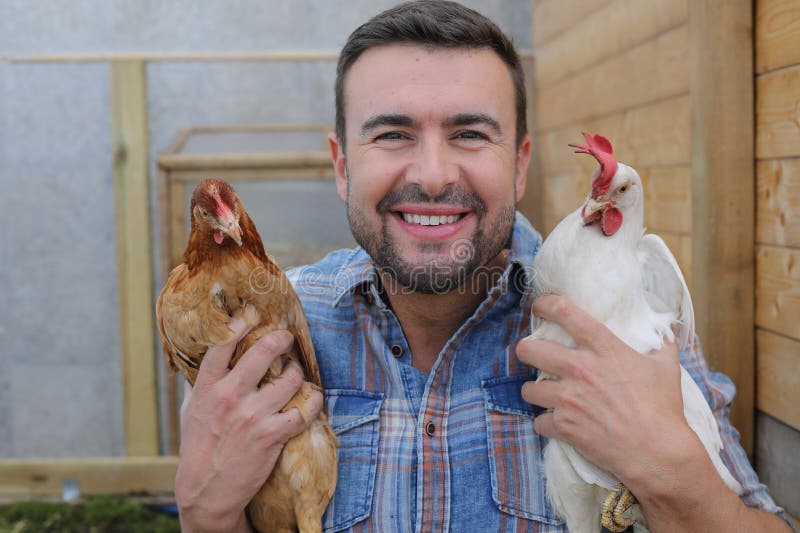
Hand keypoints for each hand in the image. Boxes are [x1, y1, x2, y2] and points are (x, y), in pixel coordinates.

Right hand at [176, 318, 323, 532]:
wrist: (206, 491)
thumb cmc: (198, 447)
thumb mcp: (189, 411)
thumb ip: (198, 383)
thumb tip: (202, 356)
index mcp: (206, 388)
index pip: (222, 344)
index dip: (241, 324)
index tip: (253, 316)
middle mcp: (229, 397)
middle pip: (264, 351)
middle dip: (281, 339)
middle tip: (287, 338)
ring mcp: (251, 416)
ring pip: (290, 378)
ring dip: (299, 373)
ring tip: (297, 374)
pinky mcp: (271, 436)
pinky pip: (304, 409)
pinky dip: (313, 402)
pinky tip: (312, 399)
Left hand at [518, 295, 699, 492]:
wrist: (657, 450)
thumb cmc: (663, 407)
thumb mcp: (667, 366)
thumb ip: (662, 343)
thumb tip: (665, 330)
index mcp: (604, 349)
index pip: (566, 314)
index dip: (546, 304)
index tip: (540, 305)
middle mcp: (580, 370)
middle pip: (529, 350)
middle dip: (525, 351)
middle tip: (531, 354)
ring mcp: (569, 399)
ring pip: (528, 389)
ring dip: (534, 392)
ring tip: (541, 393)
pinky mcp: (564, 426)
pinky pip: (538, 422)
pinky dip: (546, 424)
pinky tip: (555, 424)